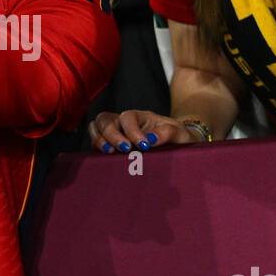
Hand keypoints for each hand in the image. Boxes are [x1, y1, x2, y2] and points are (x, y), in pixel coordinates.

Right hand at [88, 110, 202, 153]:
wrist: (178, 146)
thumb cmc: (179, 138)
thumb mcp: (179, 133)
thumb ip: (167, 133)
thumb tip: (151, 140)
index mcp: (140, 116)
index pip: (127, 117)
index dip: (132, 131)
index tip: (144, 146)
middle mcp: (124, 122)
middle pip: (105, 119)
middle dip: (111, 134)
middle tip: (125, 150)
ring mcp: (116, 133)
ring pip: (95, 127)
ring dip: (99, 139)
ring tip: (109, 153)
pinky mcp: (111, 145)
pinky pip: (96, 142)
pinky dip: (96, 148)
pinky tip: (106, 159)